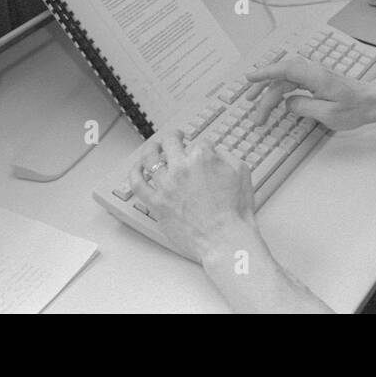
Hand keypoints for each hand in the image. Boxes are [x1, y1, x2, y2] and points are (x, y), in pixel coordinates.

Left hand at [129, 131, 255, 262]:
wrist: (225, 239)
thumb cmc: (234, 212)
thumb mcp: (241, 173)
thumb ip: (226, 156)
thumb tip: (216, 153)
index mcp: (202, 158)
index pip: (200, 142)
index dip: (204, 147)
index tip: (205, 152)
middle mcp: (181, 168)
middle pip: (171, 142)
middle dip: (175, 137)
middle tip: (177, 137)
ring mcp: (166, 185)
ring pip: (150, 158)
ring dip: (152, 148)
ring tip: (154, 148)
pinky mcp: (156, 203)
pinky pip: (137, 184)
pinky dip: (134, 172)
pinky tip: (137, 168)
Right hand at [245, 55, 375, 130]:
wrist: (374, 102)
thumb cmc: (357, 108)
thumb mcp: (330, 114)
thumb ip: (305, 107)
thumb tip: (287, 103)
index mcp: (317, 77)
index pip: (285, 70)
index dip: (266, 72)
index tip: (250, 78)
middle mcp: (314, 72)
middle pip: (282, 75)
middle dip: (263, 87)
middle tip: (249, 101)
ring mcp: (316, 76)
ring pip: (287, 80)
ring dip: (272, 93)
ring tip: (260, 110)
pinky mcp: (318, 81)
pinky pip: (294, 83)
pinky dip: (282, 91)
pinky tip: (276, 101)